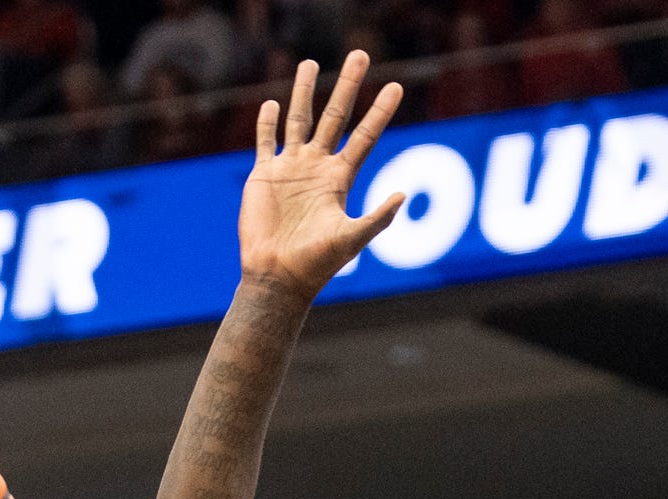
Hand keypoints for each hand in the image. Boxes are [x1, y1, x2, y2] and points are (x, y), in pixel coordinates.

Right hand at [239, 54, 404, 299]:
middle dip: (348, 86)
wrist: (277, 275)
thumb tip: (403, 194)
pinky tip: (273, 104)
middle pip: (335, 116)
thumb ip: (377, 217)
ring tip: (310, 63)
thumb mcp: (352, 239)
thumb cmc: (316, 263)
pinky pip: (266, 142)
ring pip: (299, 119)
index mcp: (340, 178)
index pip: (365, 136)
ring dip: (304, 91)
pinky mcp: (264, 175)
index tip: (396, 87)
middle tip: (361, 55)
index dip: (380, 112)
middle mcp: (317, 168)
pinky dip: (268, 123)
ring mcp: (290, 169)